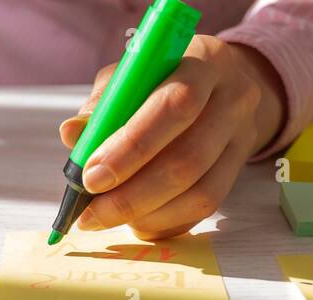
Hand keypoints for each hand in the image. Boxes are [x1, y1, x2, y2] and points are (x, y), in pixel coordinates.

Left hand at [59, 36, 286, 239]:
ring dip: (145, 215)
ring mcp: (241, 138)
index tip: (91, 177)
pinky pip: (204, 210)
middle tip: (91, 213)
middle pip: (188, 159)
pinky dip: (164, 223)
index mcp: (204, 62)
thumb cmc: (164, 78)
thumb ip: (103, 104)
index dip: (131, 147)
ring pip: (199, 194)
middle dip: (132, 195)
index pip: (174, 106)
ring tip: (107, 218)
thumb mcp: (133, 75)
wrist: (224, 85)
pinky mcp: (239, 171)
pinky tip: (135, 222)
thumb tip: (71, 134)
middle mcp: (233, 99)